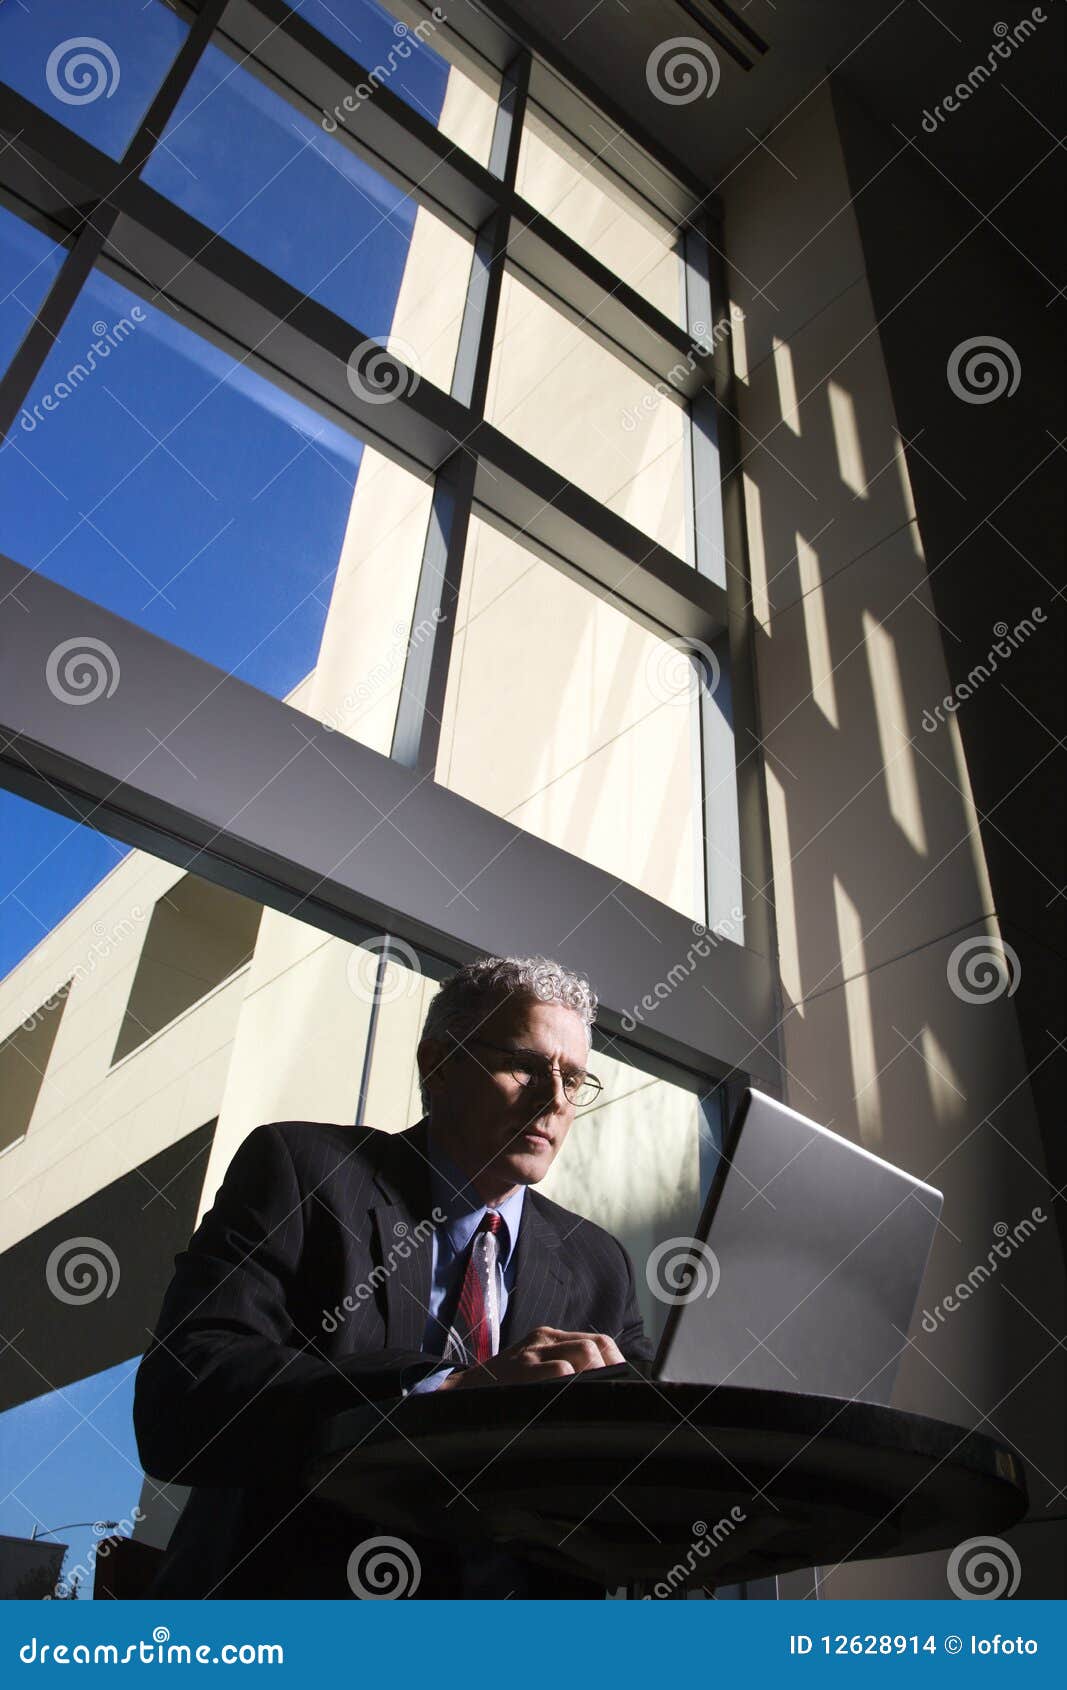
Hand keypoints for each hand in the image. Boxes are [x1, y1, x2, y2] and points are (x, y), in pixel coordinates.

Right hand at [436, 1326, 624, 1389]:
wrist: (459, 1394)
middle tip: (606, 1396)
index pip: (599, 1341)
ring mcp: (531, 1354)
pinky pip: (561, 1372)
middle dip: (608, 1372)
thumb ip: (564, 1370)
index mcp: (550, 1338)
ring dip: (594, 1379)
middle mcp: (543, 1340)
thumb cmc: (503, 1388)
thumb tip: (605, 1388)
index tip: (620, 1385)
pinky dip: (573, 1387)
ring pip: (583, 1355)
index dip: (615, 1362)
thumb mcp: (534, 1369)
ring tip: (591, 1400)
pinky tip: (572, 1404)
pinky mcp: (521, 1370)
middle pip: (595, 1346)